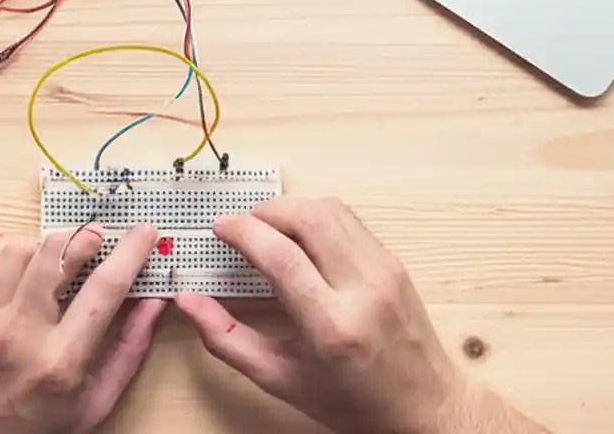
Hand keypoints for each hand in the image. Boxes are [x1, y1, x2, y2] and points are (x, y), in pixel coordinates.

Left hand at [0, 225, 165, 433]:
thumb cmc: (32, 431)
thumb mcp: (93, 404)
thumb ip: (128, 351)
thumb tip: (155, 303)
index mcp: (59, 362)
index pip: (105, 287)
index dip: (131, 252)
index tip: (143, 233)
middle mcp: (16, 336)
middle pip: (57, 256)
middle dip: (86, 238)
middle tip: (97, 238)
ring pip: (15, 251)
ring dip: (43, 244)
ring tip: (55, 255)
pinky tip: (6, 257)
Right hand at [176, 199, 545, 433]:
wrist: (425, 406)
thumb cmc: (354, 401)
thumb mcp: (282, 380)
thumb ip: (229, 339)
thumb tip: (188, 302)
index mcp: (332, 326)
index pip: (281, 256)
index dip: (243, 232)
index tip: (220, 228)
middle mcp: (363, 289)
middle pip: (308, 217)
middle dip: (265, 211)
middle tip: (240, 226)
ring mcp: (385, 270)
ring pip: (331, 209)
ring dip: (291, 208)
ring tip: (266, 228)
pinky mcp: (394, 262)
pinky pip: (350, 220)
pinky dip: (317, 217)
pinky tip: (299, 236)